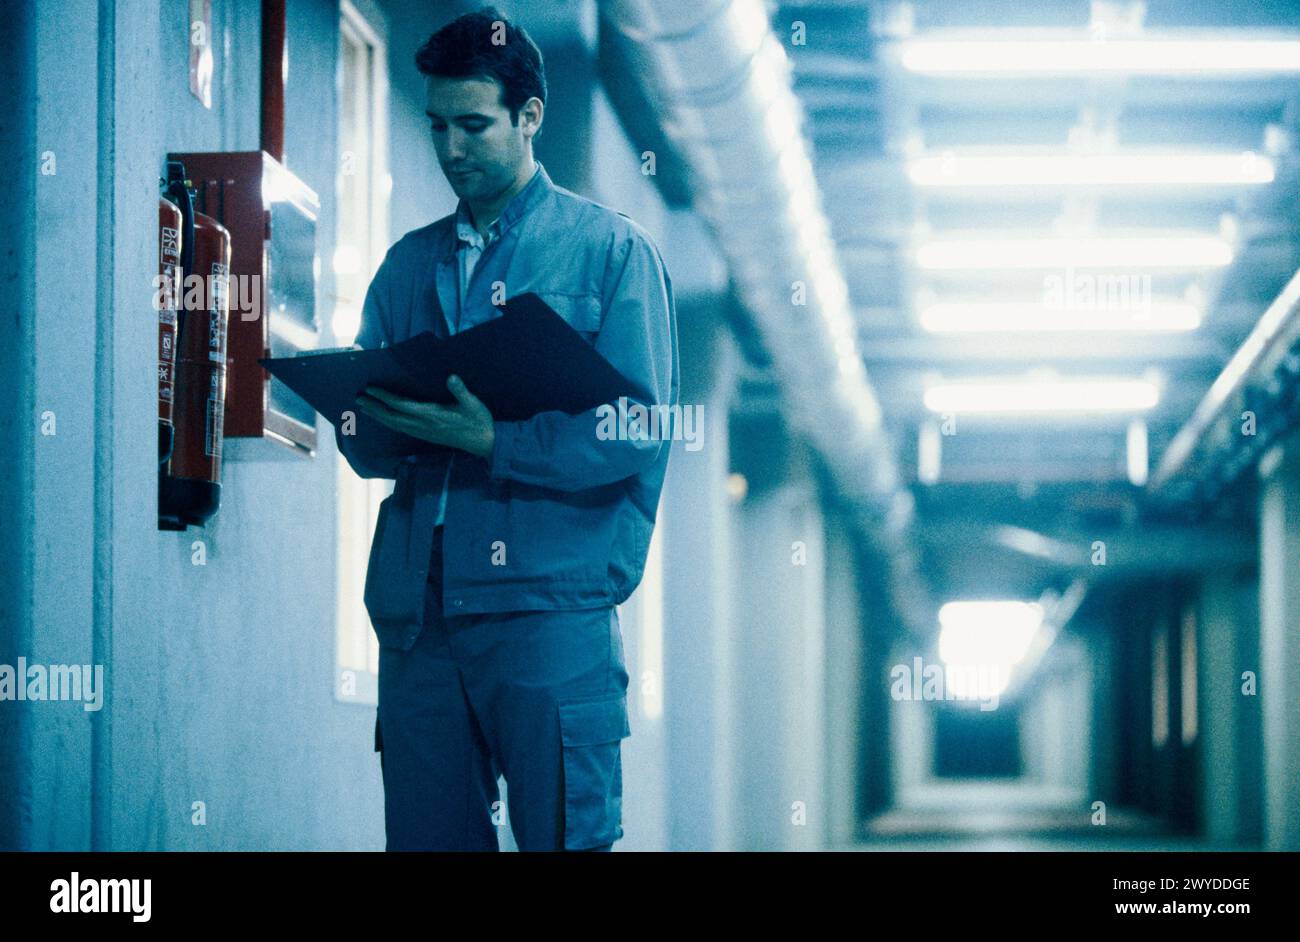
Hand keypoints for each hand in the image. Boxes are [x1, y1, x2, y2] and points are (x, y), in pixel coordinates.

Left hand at [354, 374, 495, 459]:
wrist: (485, 443)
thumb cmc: (479, 421)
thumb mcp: (473, 403)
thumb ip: (461, 391)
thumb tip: (451, 377)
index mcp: (433, 415)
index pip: (402, 405)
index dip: (384, 397)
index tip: (370, 389)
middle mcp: (424, 425)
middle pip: (392, 417)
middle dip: (374, 408)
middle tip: (358, 398)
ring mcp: (424, 432)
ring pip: (395, 425)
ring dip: (378, 416)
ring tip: (365, 408)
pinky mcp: (426, 436)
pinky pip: (402, 429)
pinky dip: (389, 423)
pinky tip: (384, 419)